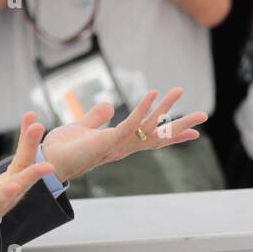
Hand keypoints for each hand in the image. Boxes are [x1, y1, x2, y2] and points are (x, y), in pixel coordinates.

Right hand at [0, 112, 54, 230]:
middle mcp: (0, 197)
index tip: (15, 187)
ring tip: (35, 123)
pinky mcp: (16, 177)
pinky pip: (24, 159)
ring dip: (30, 144)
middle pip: (17, 179)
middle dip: (28, 162)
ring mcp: (11, 188)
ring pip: (24, 166)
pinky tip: (31, 122)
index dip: (3, 193)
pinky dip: (28, 142)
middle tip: (35, 140)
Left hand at [41, 88, 207, 182]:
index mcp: (122, 144)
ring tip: (180, 90)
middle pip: (160, 136)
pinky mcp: (109, 141)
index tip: (195, 132)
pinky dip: (143, 109)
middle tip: (205, 115)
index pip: (153, 138)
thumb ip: (96, 117)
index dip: (173, 135)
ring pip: (150, 128)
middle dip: (182, 125)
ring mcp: (119, 145)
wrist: (48, 161)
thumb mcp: (83, 128)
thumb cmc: (63, 149)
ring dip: (166, 109)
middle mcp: (124, 147)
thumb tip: (107, 106)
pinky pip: (131, 123)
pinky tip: (153, 93)